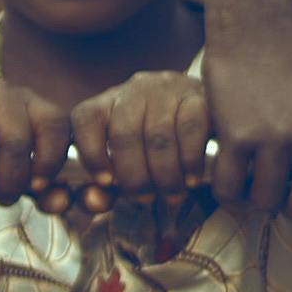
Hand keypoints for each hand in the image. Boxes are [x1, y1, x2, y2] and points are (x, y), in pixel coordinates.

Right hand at [0, 79, 93, 213]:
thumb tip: (60, 202)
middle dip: (10, 180)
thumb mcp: (18, 167)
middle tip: (3, 200)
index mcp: (31, 103)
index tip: (38, 187)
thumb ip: (43, 187)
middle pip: (15, 139)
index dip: (50, 158)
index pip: (54, 123)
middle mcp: (2, 93)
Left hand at [72, 72, 216, 207]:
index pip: (85, 118)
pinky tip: (191, 177)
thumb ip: (106, 185)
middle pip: (125, 134)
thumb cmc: (157, 143)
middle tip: (145, 197)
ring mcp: (166, 90)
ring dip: (165, 174)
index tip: (105, 181)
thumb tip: (95, 201)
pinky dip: (189, 159)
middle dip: (134, 175)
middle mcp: (133, 91)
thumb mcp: (127, 159)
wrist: (206, 107)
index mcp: (107, 103)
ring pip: (158, 136)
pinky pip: (190, 129)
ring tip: (171, 194)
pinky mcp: (198, 96)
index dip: (91, 153)